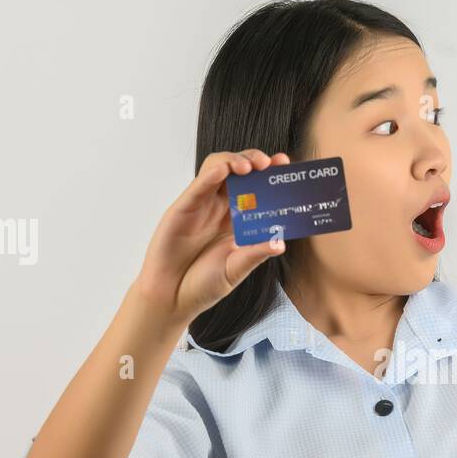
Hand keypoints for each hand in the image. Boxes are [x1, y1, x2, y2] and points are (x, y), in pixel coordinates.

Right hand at [134, 148, 290, 326]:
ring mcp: (202, 205)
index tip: (284, 165)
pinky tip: (223, 170)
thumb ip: (255, 254)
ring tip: (248, 167)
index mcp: (238, 219)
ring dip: (233, 161)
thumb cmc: (203, 284)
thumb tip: (281, 243)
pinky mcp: (183, 208)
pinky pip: (197, 186)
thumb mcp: (236, 270)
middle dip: (254, 160)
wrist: (172, 297)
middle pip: (238, 171)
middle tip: (267, 163)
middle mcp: (221, 207)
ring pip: (217, 168)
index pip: (256, 187)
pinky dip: (210, 175)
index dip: (269, 173)